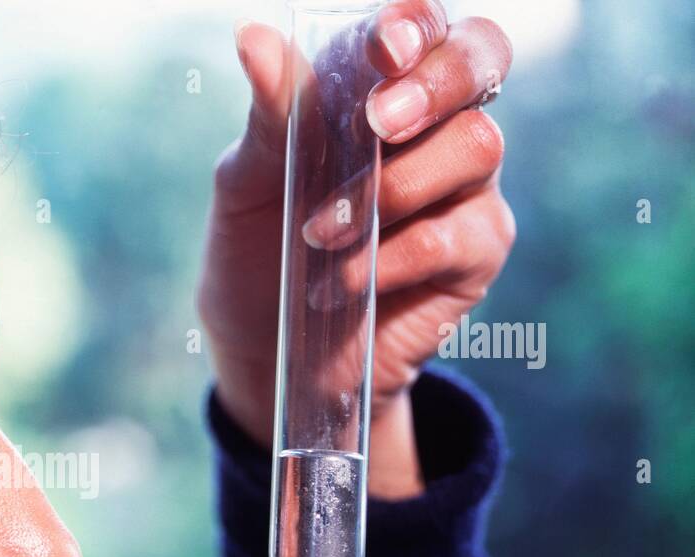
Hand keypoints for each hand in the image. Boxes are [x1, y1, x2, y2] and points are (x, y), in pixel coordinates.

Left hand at [196, 1, 515, 496]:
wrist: (265, 352)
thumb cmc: (256, 252)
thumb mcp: (246, 184)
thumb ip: (270, 115)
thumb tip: (253, 37)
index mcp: (377, 86)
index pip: (420, 26)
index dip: (414, 24)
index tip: (381, 49)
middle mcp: (433, 124)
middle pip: (480, 59)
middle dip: (434, 84)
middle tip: (378, 124)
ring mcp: (463, 187)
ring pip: (475, 147)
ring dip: (389, 191)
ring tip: (319, 235)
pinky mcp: (474, 254)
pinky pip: (451, 236)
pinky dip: (388, 258)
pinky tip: (336, 283)